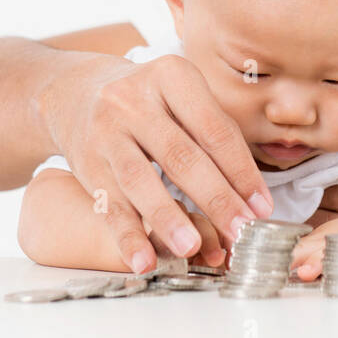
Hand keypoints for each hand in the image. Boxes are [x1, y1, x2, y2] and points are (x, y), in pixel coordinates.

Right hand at [34, 52, 272, 273]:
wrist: (76, 94)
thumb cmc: (151, 103)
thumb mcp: (183, 98)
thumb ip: (216, 138)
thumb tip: (253, 200)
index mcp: (172, 75)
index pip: (214, 130)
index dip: (241, 172)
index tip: (262, 208)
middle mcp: (134, 100)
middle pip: (181, 156)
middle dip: (215, 199)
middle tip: (240, 232)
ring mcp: (106, 131)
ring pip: (140, 181)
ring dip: (168, 219)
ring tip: (192, 249)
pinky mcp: (86, 163)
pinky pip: (108, 205)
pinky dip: (127, 236)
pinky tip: (144, 261)